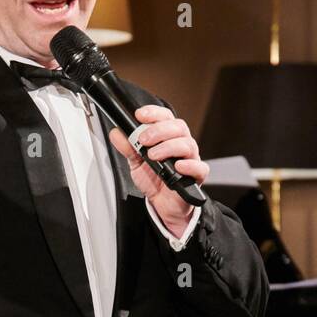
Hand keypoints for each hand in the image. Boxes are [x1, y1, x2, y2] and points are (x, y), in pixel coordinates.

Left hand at [109, 105, 209, 234]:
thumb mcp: (136, 163)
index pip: (166, 117)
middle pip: (178, 127)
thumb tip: (116, 133)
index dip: (154, 113)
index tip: (139, 115)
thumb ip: (128, 148)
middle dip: (159, 130)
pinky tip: (178, 166)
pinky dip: (190, 165)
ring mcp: (191, 159)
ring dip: (168, 147)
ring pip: (187, 144)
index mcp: (168, 137)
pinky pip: (199, 167)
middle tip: (143, 140)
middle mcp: (181, 144)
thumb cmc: (154, 180)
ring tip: (152, 156)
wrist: (161, 204)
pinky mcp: (196, 176)